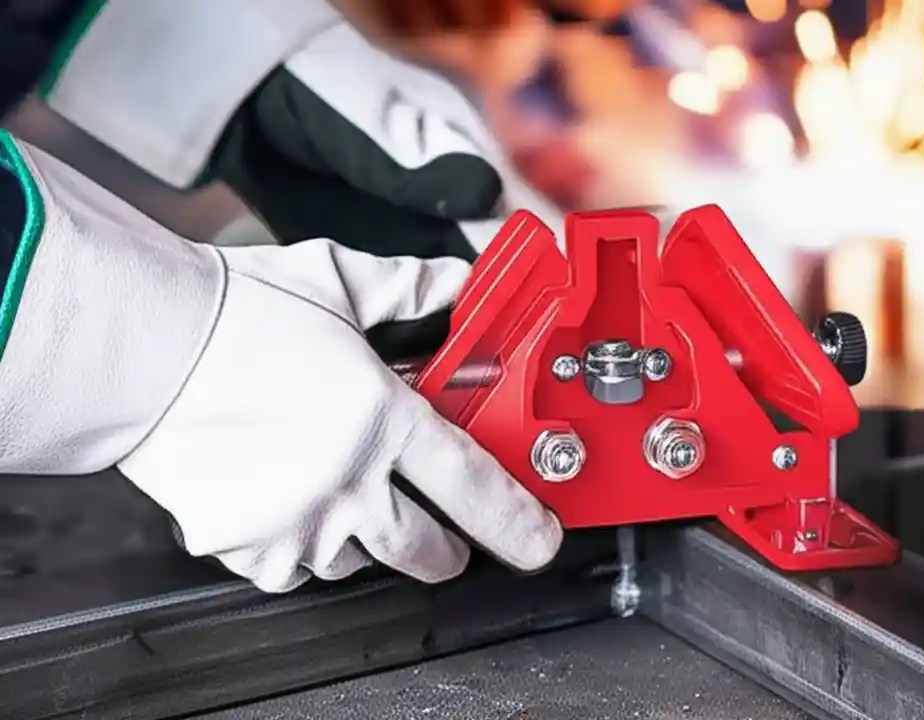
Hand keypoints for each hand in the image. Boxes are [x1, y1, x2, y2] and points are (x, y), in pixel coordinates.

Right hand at [117, 241, 562, 590]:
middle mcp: (347, 483)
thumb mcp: (340, 280)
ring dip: (365, 537)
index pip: (474, 487)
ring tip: (341, 489)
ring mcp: (297, 524)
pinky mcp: (247, 549)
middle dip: (444, 546)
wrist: (139, 347)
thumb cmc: (235, 313)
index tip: (536, 540)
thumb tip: (457, 280)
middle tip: (437, 524)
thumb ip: (413, 288)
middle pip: (428, 552)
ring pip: (360, 562)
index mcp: (382, 419)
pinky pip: (296, 570)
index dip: (517, 522)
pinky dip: (302, 547)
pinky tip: (289, 500)